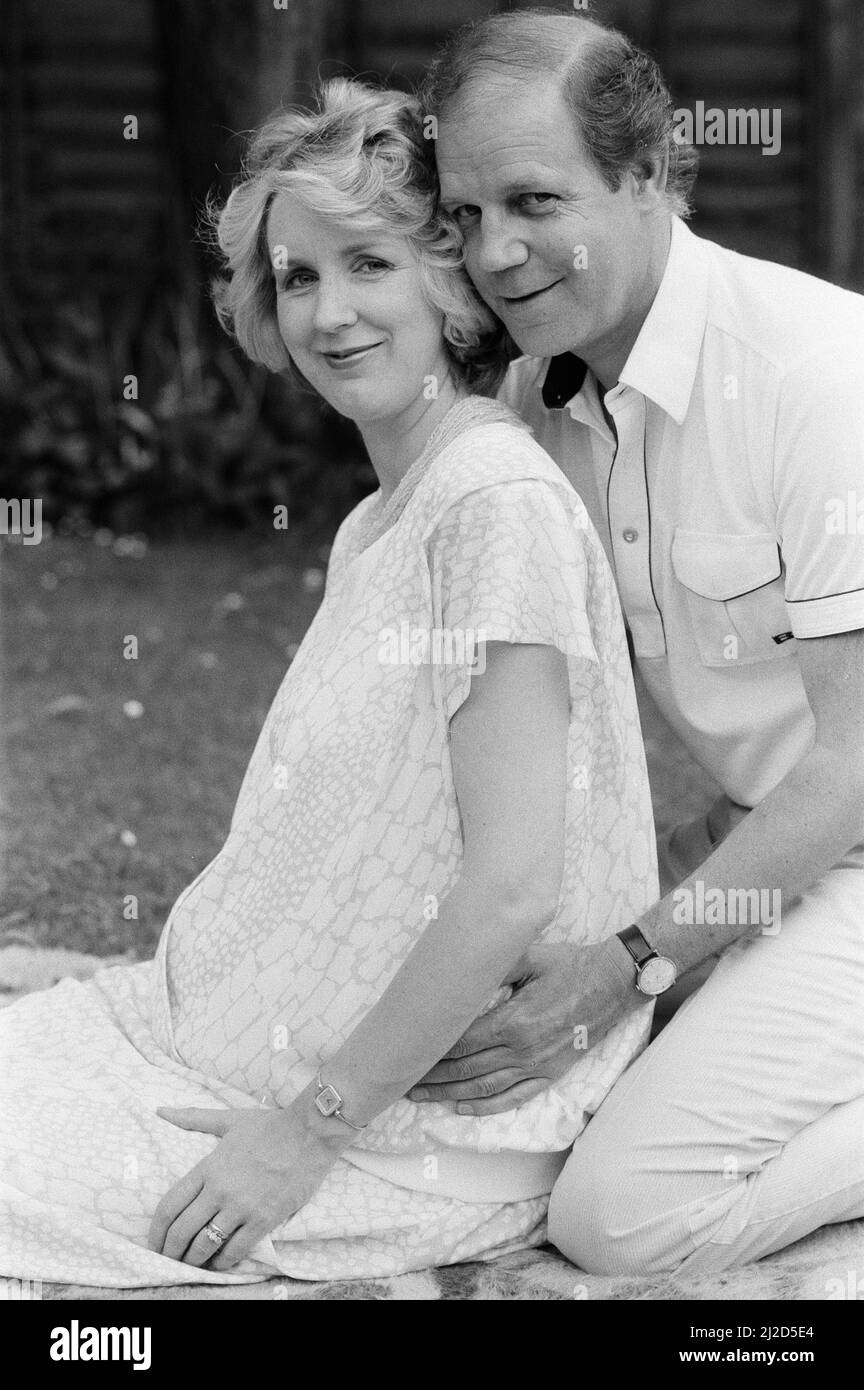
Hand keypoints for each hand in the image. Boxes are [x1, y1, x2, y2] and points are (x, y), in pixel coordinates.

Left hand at [147, 1099, 344, 1271]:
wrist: (311, 1132)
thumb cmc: (270, 1125)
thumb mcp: (229, 1120)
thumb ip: (193, 1118)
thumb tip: (161, 1110)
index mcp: (208, 1166)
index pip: (170, 1205)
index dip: (156, 1230)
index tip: (154, 1241)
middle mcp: (220, 1189)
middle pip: (181, 1231)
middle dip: (170, 1251)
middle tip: (168, 1260)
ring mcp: (242, 1206)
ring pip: (205, 1245)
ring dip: (193, 1261)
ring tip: (190, 1265)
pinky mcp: (264, 1219)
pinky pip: (235, 1250)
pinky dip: (223, 1262)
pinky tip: (219, 1263)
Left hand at [407, 938, 640, 1115]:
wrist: (612, 984)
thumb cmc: (569, 965)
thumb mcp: (527, 956)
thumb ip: (492, 967)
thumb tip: (458, 973)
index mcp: (513, 1020)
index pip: (460, 1043)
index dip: (432, 1051)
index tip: (409, 1053)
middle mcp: (522, 1049)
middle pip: (465, 1069)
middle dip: (432, 1076)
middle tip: (403, 1079)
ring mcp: (537, 1066)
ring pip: (484, 1088)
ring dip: (449, 1094)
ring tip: (422, 1097)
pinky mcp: (550, 1074)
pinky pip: (513, 1098)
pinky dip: (485, 1107)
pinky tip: (463, 1108)